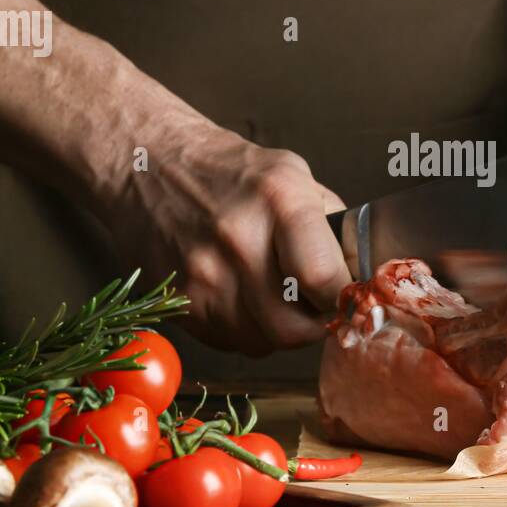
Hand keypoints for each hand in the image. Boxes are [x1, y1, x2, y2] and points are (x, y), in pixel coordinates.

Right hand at [105, 117, 351, 355]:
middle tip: (313, 306)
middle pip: (294, 328)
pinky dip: (243, 329)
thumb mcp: (291, 175)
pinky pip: (228, 341)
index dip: (344, 299)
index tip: (347, 298)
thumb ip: (329, 226)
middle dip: (312, 325)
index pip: (326, 280)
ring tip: (272, 294)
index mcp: (279, 201)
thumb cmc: (226, 171)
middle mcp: (239, 240)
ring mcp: (203, 275)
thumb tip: (361, 273)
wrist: (145, 163)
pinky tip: (239, 295)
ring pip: (262, 343)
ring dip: (276, 329)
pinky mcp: (180, 300)